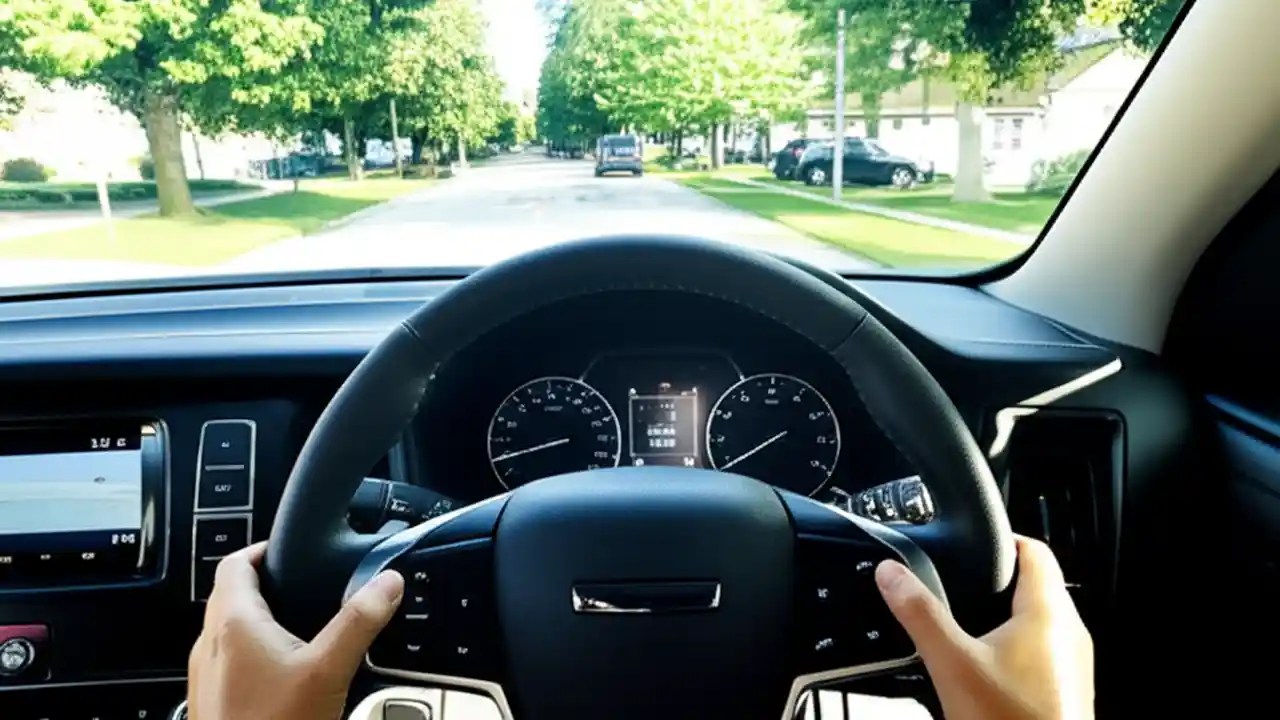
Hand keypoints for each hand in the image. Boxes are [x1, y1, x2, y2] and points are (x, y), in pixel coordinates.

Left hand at [187, 542, 404, 719]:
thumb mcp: (329, 670)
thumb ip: (360, 621)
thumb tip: (387, 583)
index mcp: (234, 624)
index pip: (234, 564)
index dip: (260, 548)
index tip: (284, 548)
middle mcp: (210, 646)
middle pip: (229, 594)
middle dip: (262, 583)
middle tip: (297, 582)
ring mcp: (205, 677)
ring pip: (225, 629)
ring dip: (254, 618)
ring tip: (294, 624)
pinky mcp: (210, 702)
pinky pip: (227, 661)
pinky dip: (250, 652)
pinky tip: (282, 673)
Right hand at [875, 537, 1093, 719]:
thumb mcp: (951, 663)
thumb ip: (920, 614)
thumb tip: (892, 575)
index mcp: (1049, 613)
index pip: (1034, 549)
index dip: (1004, 538)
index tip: (975, 540)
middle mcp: (1070, 634)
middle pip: (1036, 585)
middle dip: (995, 582)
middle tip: (958, 583)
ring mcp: (1073, 666)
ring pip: (1038, 622)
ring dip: (1003, 618)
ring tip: (963, 627)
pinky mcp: (1066, 693)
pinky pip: (1040, 655)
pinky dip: (1012, 651)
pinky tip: (980, 672)